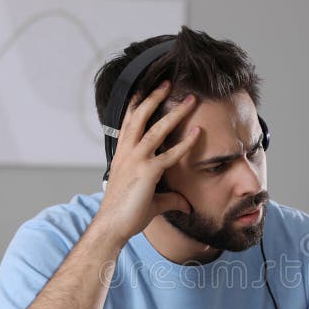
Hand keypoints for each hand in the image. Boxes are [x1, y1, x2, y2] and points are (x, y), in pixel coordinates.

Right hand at [96, 81, 199, 244]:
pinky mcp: (147, 172)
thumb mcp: (152, 202)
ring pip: (156, 129)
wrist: (112, 227)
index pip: (128, 122)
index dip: (136, 103)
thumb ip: (171, 199)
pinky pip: (169, 154)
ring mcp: (136, 160)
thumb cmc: (126, 214)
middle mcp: (127, 153)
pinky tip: (197, 133)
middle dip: (153, 97)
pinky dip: (185, 143)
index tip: (144, 88)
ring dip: (174, 112)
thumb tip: (187, 205)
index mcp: (123, 154)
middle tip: (167, 82)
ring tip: (189, 99)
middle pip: (139, 116)